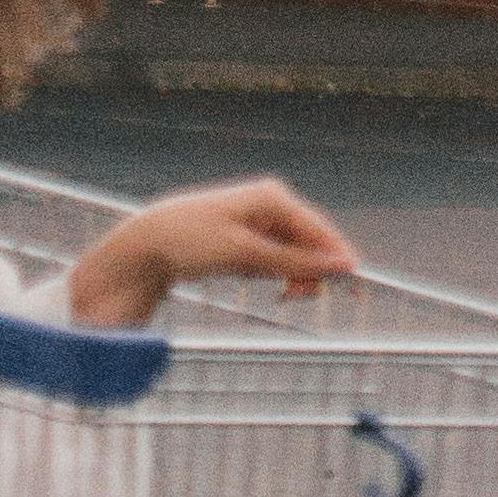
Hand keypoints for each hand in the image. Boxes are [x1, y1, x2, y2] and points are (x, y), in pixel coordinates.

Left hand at [63, 177, 356, 333]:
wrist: (141, 245)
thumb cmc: (188, 240)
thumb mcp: (244, 254)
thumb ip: (294, 261)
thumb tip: (343, 265)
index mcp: (273, 197)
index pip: (320, 230)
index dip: (338, 260)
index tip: (356, 289)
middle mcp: (269, 205)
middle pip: (309, 243)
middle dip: (310, 273)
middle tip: (298, 299)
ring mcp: (258, 223)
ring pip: (293, 256)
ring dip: (293, 278)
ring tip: (283, 296)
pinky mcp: (246, 241)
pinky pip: (274, 261)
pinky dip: (275, 276)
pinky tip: (265, 284)